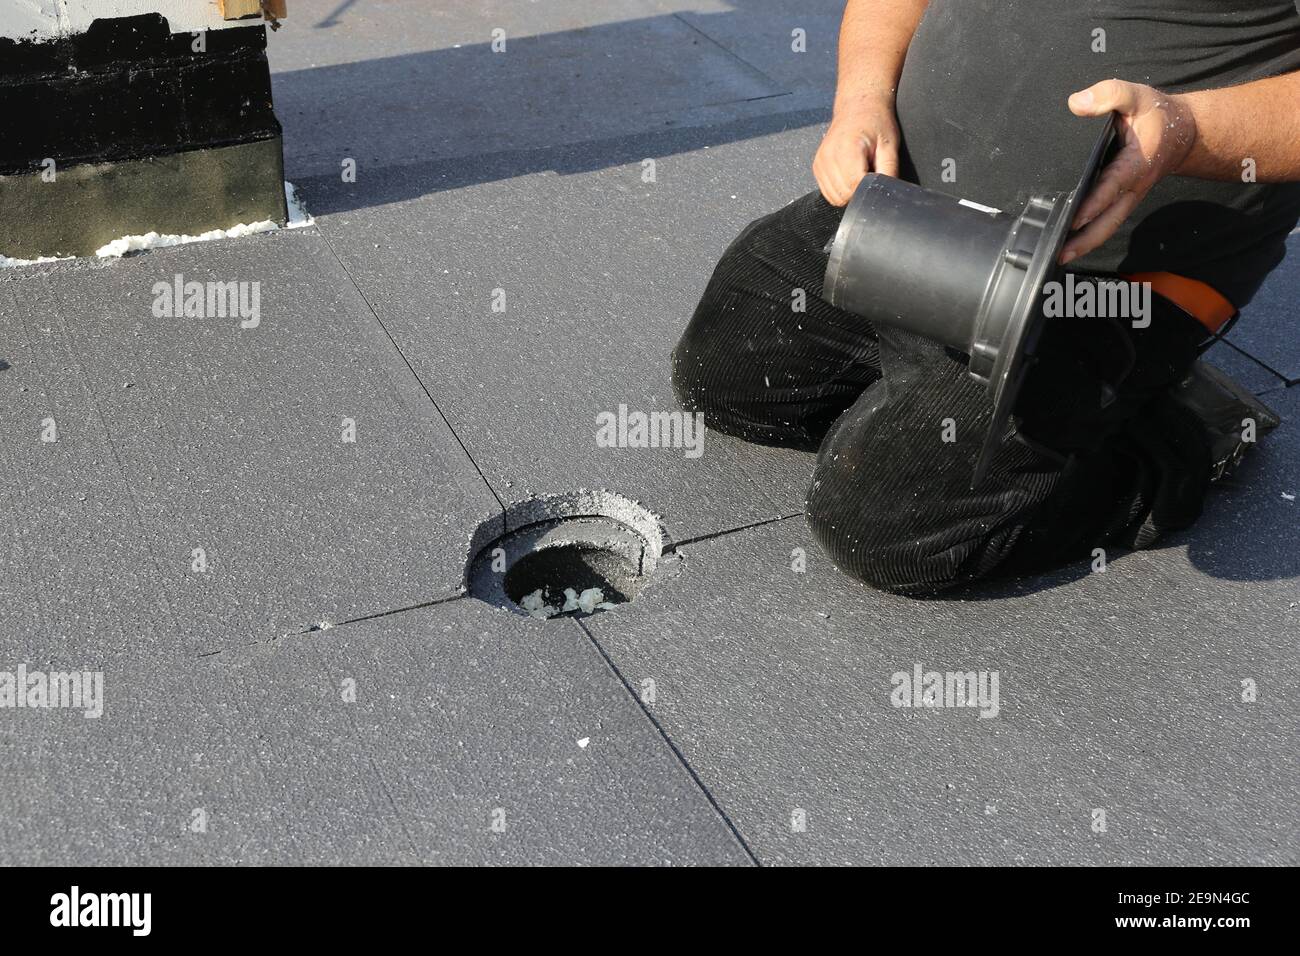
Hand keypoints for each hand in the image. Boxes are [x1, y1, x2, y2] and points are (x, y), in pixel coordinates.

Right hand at [813, 97, 900, 205]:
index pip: (855, 188)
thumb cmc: (876, 122)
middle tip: (870, 172)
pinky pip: (828, 192)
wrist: (858, 106)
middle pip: (844, 195)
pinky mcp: (817, 167)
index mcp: (847, 149)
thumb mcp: (889, 146)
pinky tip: (850, 174)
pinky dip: (840, 190)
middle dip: (859, 192)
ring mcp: (820, 162)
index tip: (877, 178)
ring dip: (849, 192)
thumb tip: (888, 194)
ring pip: (835, 197)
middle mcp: (829, 156)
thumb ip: (889, 172)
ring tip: (859, 172)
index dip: (869, 190)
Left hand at [1060, 79, 1197, 263]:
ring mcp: (1128, 197)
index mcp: (1135, 163)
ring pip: (1108, 226)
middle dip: (1086, 239)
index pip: (1112, 186)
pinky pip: (1107, 221)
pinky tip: (1068, 243)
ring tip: (1059, 257)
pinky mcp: (1123, 200)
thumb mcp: (1137, 96)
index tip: (1075, 218)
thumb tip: (1077, 104)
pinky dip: (1089, 235)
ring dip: (1085, 244)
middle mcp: (1132, 187)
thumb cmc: (1157, 115)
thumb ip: (1109, 95)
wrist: (1184, 132)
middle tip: (1059, 254)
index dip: (1095, 203)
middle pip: (1109, 220)